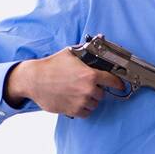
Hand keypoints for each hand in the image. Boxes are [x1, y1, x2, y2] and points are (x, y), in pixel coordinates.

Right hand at [5, 49, 124, 117]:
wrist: (34, 80)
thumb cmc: (51, 66)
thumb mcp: (70, 53)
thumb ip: (87, 50)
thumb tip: (99, 40)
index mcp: (90, 75)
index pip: (113, 81)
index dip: (118, 83)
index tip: (120, 86)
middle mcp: (88, 90)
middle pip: (102, 94)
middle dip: (96, 90)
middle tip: (86, 86)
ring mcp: (81, 102)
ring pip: (94, 104)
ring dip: (90, 100)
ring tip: (79, 93)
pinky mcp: (73, 111)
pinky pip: (86, 114)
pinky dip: (83, 109)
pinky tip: (76, 101)